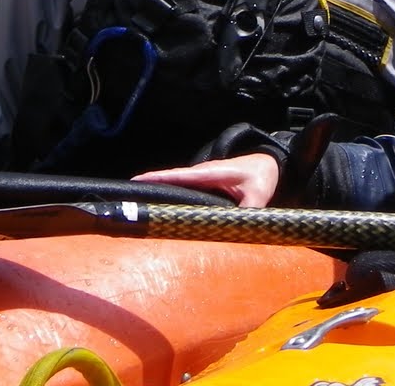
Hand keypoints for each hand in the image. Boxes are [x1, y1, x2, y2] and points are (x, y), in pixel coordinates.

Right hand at [133, 153, 281, 206]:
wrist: (270, 164)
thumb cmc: (262, 175)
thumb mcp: (259, 194)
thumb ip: (249, 212)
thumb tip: (238, 231)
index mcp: (212, 173)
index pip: (181, 176)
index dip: (159, 178)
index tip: (137, 181)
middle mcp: (203, 174)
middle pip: (171, 180)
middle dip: (150, 186)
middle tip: (125, 196)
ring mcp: (202, 179)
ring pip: (175, 185)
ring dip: (157, 190)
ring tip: (134, 204)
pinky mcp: (204, 186)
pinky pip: (183, 190)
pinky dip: (168, 194)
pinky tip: (158, 208)